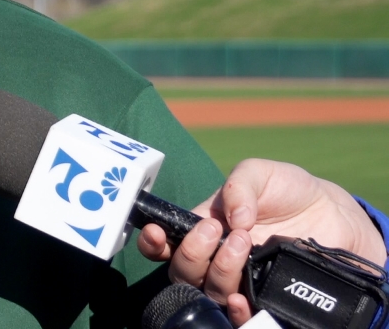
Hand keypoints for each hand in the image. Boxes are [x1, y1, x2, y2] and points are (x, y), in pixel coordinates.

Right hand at [137, 159, 386, 326]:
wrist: (336, 216)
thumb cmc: (290, 190)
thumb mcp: (261, 173)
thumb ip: (240, 185)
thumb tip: (233, 219)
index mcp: (203, 228)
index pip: (165, 244)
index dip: (153, 244)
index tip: (156, 232)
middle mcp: (215, 259)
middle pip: (183, 273)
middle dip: (191, 252)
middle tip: (217, 230)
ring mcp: (240, 281)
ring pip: (208, 293)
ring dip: (219, 271)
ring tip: (244, 243)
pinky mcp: (265, 299)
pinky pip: (240, 317)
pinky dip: (234, 311)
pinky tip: (241, 298)